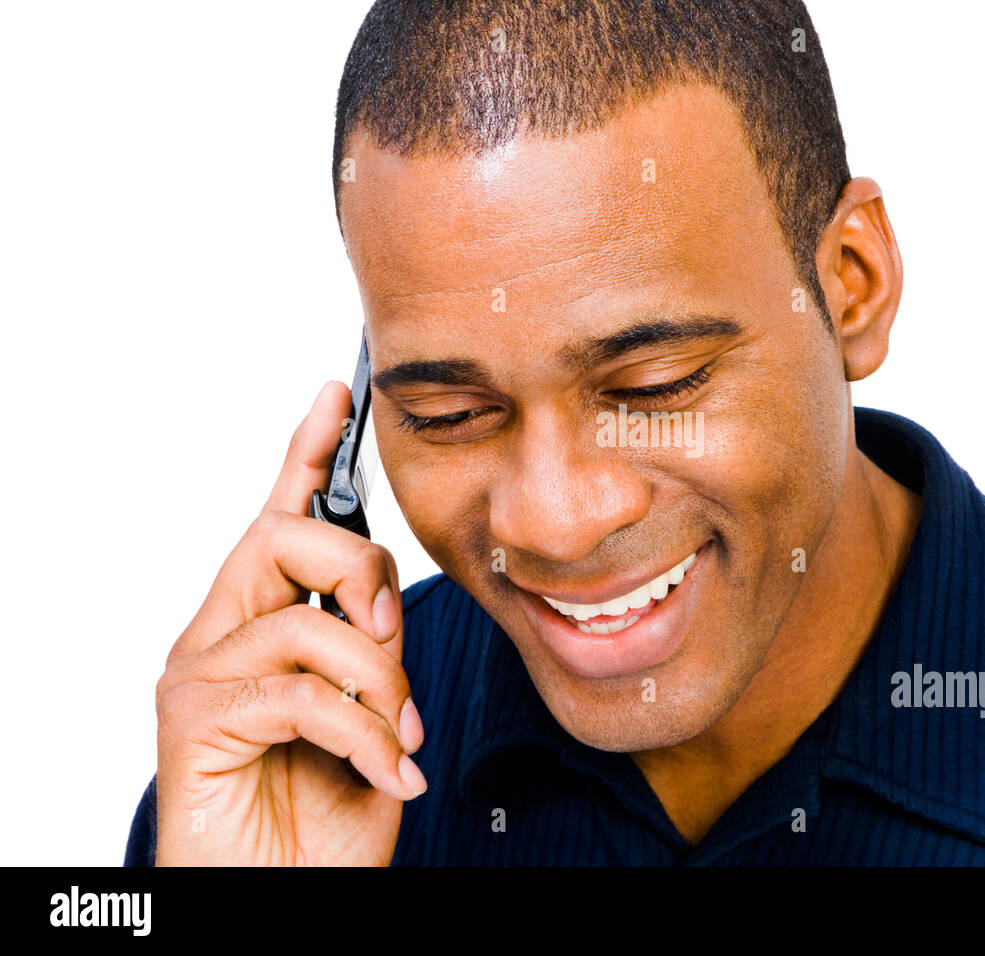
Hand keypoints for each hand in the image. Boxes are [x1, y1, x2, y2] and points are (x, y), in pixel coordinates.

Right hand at [154, 382, 424, 864]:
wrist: (284, 897)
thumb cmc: (323, 810)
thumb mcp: (372, 714)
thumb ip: (370, 652)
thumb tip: (385, 608)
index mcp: (265, 621)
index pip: (282, 517)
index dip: (307, 452)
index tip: (338, 392)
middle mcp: (219, 632)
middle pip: (282, 537)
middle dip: (360, 572)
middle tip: (393, 633)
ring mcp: (198, 674)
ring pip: (303, 620)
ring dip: (376, 681)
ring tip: (396, 738)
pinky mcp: (190, 723)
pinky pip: (299, 695)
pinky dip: (362, 736)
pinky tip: (385, 774)